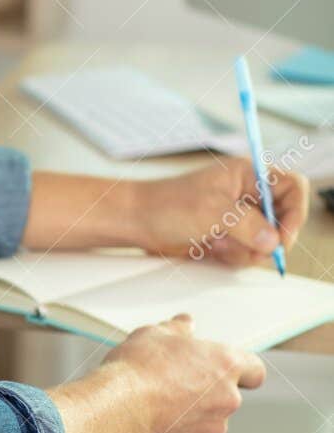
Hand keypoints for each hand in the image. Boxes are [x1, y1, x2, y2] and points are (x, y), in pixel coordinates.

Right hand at [49, 315, 265, 432]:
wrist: (115, 412)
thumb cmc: (135, 372)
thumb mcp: (154, 334)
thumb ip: (177, 329)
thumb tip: (184, 325)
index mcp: (225, 365)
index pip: (254, 370)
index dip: (240, 371)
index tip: (224, 372)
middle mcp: (227, 400)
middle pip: (225, 397)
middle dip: (203, 394)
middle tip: (171, 387)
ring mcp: (212, 431)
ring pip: (207, 423)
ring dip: (189, 418)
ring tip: (156, 409)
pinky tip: (152, 428)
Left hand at [131, 159, 308, 266]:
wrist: (138, 222)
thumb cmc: (167, 205)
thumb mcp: (211, 212)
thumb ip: (247, 225)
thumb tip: (273, 241)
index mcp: (249, 175)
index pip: (292, 188)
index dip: (295, 213)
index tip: (282, 237)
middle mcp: (248, 195)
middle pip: (283, 220)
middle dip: (268, 239)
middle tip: (249, 248)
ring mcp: (240, 218)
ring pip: (266, 242)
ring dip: (245, 250)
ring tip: (216, 243)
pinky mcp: (230, 237)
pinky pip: (248, 253)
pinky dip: (233, 257)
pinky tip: (210, 249)